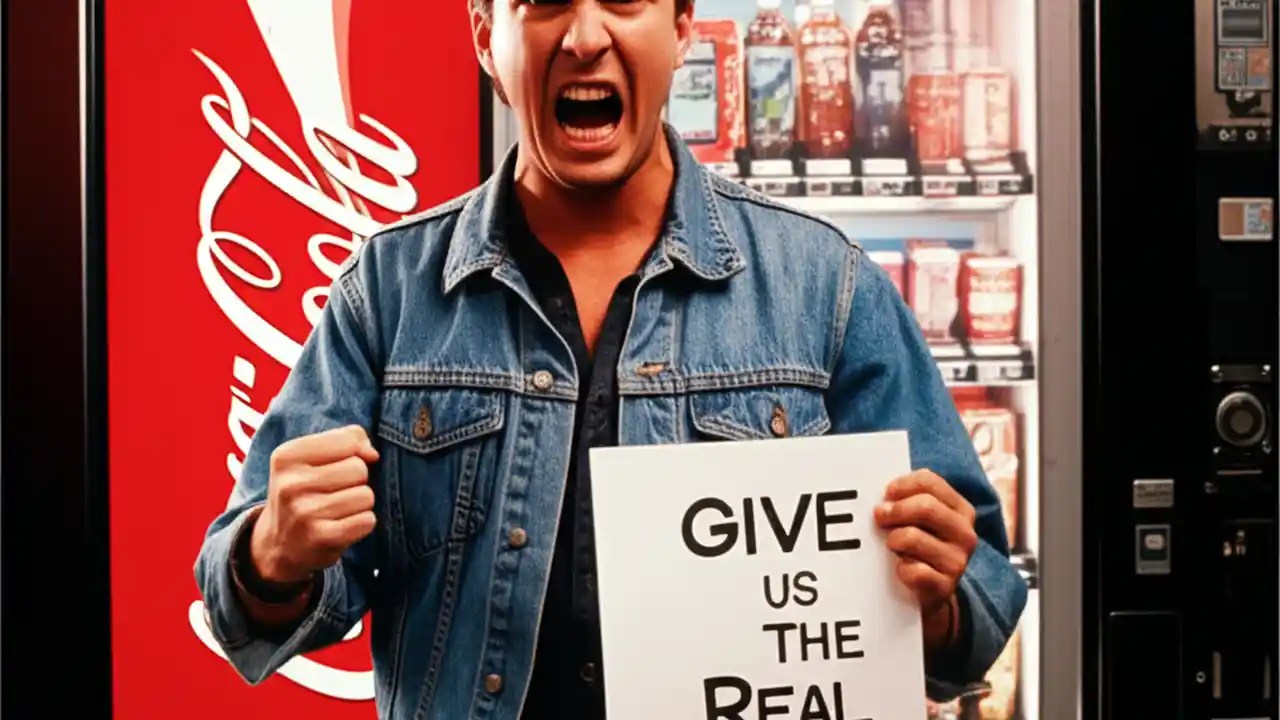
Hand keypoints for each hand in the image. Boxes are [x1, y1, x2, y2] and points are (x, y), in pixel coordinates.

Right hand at [250, 425, 380, 584]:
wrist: (279, 545)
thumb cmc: (305, 491)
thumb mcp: (311, 457)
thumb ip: (347, 439)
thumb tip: (372, 454)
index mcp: (286, 457)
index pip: (347, 440)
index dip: (353, 453)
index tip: (335, 466)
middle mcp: (290, 484)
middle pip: (359, 468)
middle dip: (356, 481)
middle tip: (332, 493)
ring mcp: (304, 513)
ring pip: (366, 495)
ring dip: (359, 504)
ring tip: (335, 511)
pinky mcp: (320, 538)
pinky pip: (367, 521)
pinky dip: (362, 524)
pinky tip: (341, 527)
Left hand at [873, 469, 977, 650]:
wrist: (929, 593)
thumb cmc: (919, 548)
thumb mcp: (921, 521)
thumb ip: (909, 500)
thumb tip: (882, 493)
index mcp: (961, 510)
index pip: (929, 482)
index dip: (902, 485)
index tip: (886, 494)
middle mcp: (965, 534)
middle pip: (924, 507)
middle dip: (893, 510)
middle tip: (878, 516)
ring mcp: (958, 561)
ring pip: (912, 537)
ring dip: (893, 540)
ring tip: (892, 546)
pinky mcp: (945, 586)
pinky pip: (913, 570)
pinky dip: (900, 569)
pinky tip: (901, 570)